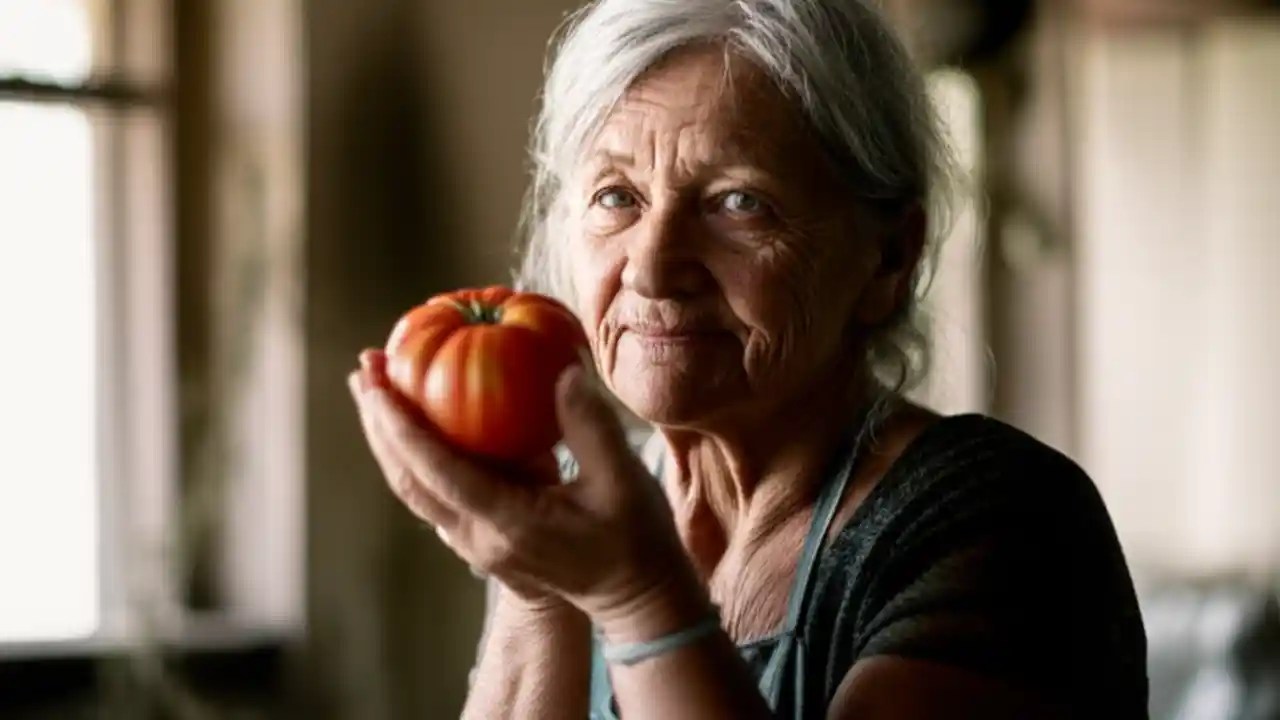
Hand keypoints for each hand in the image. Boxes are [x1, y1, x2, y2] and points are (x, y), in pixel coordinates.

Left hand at [348, 349, 699, 627]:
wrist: (635, 597)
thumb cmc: (635, 540)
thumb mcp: (624, 481)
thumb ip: (591, 427)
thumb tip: (562, 371)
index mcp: (510, 524)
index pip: (439, 472)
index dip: (403, 426)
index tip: (379, 382)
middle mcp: (479, 539)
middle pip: (409, 481)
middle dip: (379, 423)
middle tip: (363, 369)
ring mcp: (475, 544)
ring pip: (414, 489)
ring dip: (389, 438)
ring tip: (374, 387)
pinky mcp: (480, 539)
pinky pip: (434, 491)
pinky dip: (414, 454)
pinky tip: (416, 420)